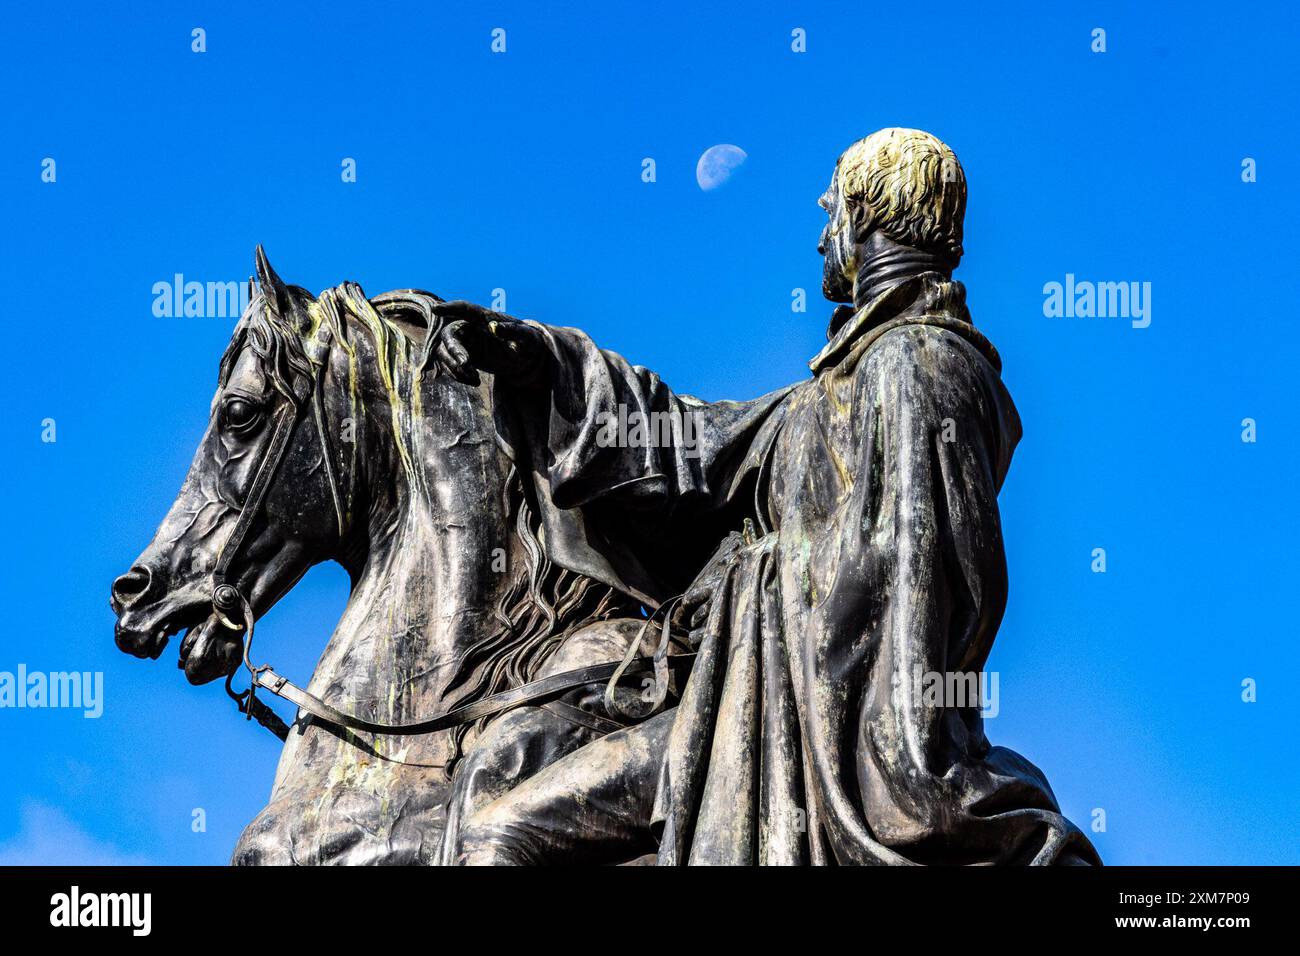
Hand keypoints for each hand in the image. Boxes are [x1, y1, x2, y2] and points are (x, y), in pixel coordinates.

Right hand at [429, 300, 546, 385]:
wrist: (527, 359)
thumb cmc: (529, 343)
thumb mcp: (526, 338)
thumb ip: (512, 331)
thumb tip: (494, 327)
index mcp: (485, 317)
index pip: (464, 308)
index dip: (450, 308)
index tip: (436, 310)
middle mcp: (471, 327)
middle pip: (450, 333)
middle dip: (453, 349)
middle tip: (466, 364)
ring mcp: (466, 342)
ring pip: (445, 351)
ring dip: (454, 366)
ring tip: (474, 377)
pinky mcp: (464, 357)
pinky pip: (450, 365)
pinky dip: (457, 375)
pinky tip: (474, 381)